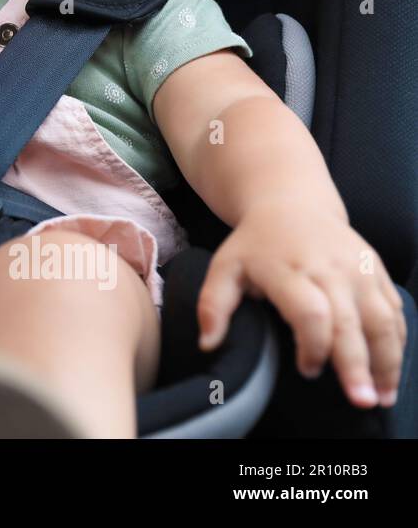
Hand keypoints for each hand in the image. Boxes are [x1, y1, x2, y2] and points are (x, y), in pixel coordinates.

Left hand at [196, 202, 406, 408]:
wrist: (292, 204)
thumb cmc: (255, 244)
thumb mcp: (225, 267)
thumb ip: (213, 305)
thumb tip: (207, 344)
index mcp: (289, 268)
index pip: (310, 313)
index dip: (312, 346)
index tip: (306, 370)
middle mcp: (330, 269)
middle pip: (350, 322)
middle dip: (357, 365)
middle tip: (360, 400)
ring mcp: (358, 269)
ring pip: (382, 319)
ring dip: (387, 361)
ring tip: (383, 397)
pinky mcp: (376, 271)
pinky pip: (395, 310)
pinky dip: (398, 342)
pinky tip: (391, 369)